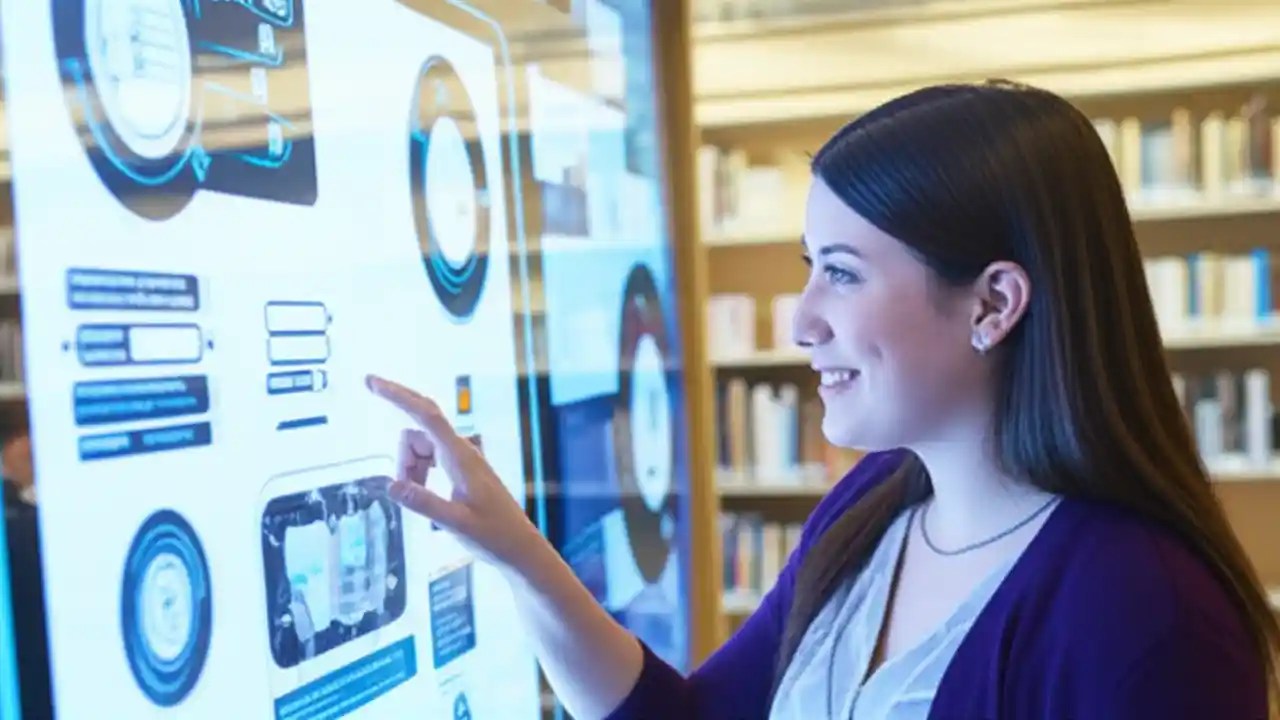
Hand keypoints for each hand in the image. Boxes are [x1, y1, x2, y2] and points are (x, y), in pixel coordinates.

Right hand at [365, 374, 548, 572]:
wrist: (520, 547)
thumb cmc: (494, 536)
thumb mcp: (455, 524)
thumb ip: (424, 503)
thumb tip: (390, 485)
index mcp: (461, 457)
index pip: (425, 415)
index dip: (397, 395)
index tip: (371, 382)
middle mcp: (462, 451)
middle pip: (417, 433)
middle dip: (402, 456)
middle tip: (404, 489)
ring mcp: (463, 458)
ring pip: (420, 447)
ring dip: (410, 469)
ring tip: (421, 500)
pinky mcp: (462, 469)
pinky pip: (430, 458)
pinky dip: (419, 473)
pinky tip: (426, 495)